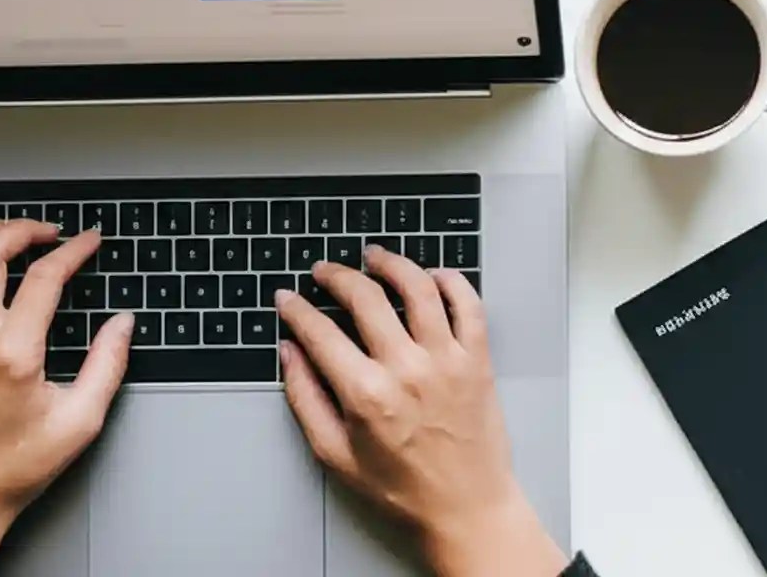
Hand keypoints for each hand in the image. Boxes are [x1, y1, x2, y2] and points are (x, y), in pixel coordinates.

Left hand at [0, 221, 133, 576]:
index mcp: (12, 353)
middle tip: (49, 231)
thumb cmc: (15, 465)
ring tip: (9, 233)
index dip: (73, 251)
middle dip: (23, 229)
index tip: (89, 242)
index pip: (44, 277)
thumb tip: (122, 325)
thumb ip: (108, 365)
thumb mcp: (80, 421)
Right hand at [277, 245, 566, 576]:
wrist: (465, 508)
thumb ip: (306, 399)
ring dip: (391, 263)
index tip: (289, 300)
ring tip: (375, 257)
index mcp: (366, 394)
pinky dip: (451, 281)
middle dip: (337, 276)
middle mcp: (407, 369)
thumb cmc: (403, 488)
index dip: (297, 309)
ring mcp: (447, 360)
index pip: (321, 332)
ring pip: (418, 287)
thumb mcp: (335, 455)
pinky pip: (468, 304)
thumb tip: (289, 354)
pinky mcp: (478, 360)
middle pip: (366, 297)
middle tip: (325, 272)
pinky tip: (432, 276)